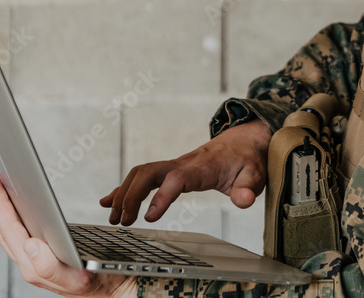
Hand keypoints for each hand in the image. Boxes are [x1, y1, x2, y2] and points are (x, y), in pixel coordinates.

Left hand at [0, 178, 136, 297]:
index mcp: (34, 268)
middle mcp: (29, 266)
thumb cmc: (99, 285)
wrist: (112, 294)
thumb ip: (50, 267)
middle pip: (3, 232)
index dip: (1, 207)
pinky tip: (9, 213)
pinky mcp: (39, 261)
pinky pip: (15, 239)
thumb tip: (29, 243)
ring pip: (7, 235)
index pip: (11, 232)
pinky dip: (8, 221)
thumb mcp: (79, 279)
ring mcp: (32, 264)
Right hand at [100, 119, 271, 225]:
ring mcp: (174, 165)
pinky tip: (108, 201)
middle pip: (148, 172)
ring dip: (123, 193)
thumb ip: (248, 188)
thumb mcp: (255, 175)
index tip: (149, 217)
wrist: (246, 141)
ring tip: (113, 219)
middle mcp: (183, 163)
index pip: (176, 179)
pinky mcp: (170, 170)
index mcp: (202, 167)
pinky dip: (124, 188)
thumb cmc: (248, 159)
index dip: (161, 196)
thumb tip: (243, 200)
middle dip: (131, 195)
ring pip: (141, 173)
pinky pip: (142, 176)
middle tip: (122, 223)